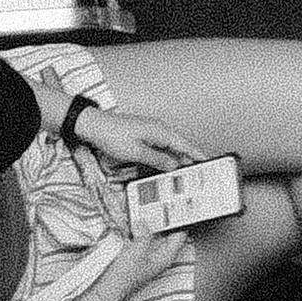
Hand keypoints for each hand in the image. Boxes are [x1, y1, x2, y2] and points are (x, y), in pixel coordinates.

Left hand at [70, 96, 198, 176]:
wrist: (91, 125)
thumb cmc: (110, 135)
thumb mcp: (136, 152)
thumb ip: (158, 160)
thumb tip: (174, 166)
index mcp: (161, 131)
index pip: (187, 146)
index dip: (199, 156)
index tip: (210, 164)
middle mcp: (159, 130)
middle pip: (180, 148)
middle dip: (189, 161)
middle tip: (197, 175)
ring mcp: (151, 132)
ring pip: (170, 148)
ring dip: (176, 160)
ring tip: (183, 174)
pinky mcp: (143, 135)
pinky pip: (160, 147)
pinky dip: (164, 157)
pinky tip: (164, 166)